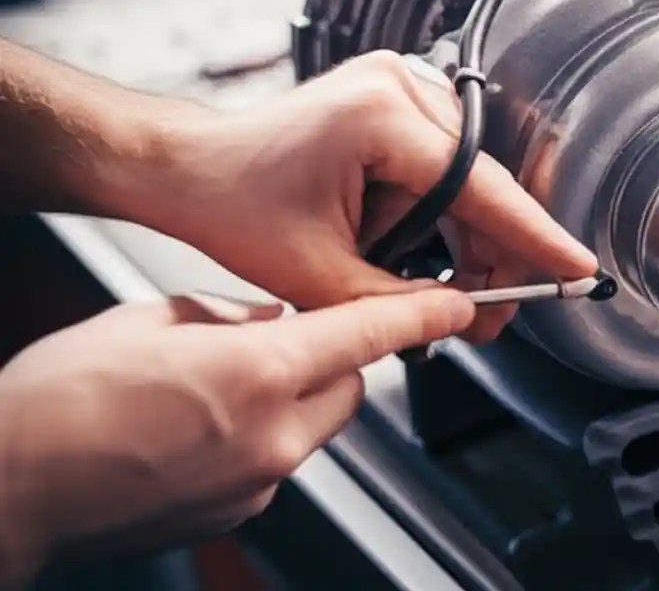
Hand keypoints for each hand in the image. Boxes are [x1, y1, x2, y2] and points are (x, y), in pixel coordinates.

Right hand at [0, 287, 473, 586]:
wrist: (10, 485)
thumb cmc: (60, 402)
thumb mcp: (151, 320)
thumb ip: (230, 316)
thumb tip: (270, 320)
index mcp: (256, 373)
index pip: (369, 335)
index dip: (421, 315)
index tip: (456, 305)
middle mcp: (271, 434)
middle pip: (350, 384)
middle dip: (335, 356)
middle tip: (284, 336)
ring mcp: (258, 482)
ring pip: (316, 424)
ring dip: (296, 396)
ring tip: (222, 382)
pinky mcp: (239, 511)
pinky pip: (280, 460)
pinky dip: (264, 435)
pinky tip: (204, 425)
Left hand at [127, 50, 596, 341]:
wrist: (192, 168)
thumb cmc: (233, 204)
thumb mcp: (322, 276)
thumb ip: (404, 304)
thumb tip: (467, 314)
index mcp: (380, 119)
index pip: (480, 187)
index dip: (533, 236)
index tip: (575, 267)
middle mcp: (397, 88)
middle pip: (480, 187)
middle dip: (490, 256)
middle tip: (486, 316)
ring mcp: (397, 89)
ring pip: (467, 183)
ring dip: (464, 241)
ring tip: (446, 296)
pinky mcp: (394, 104)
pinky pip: (444, 170)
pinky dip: (441, 218)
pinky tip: (424, 257)